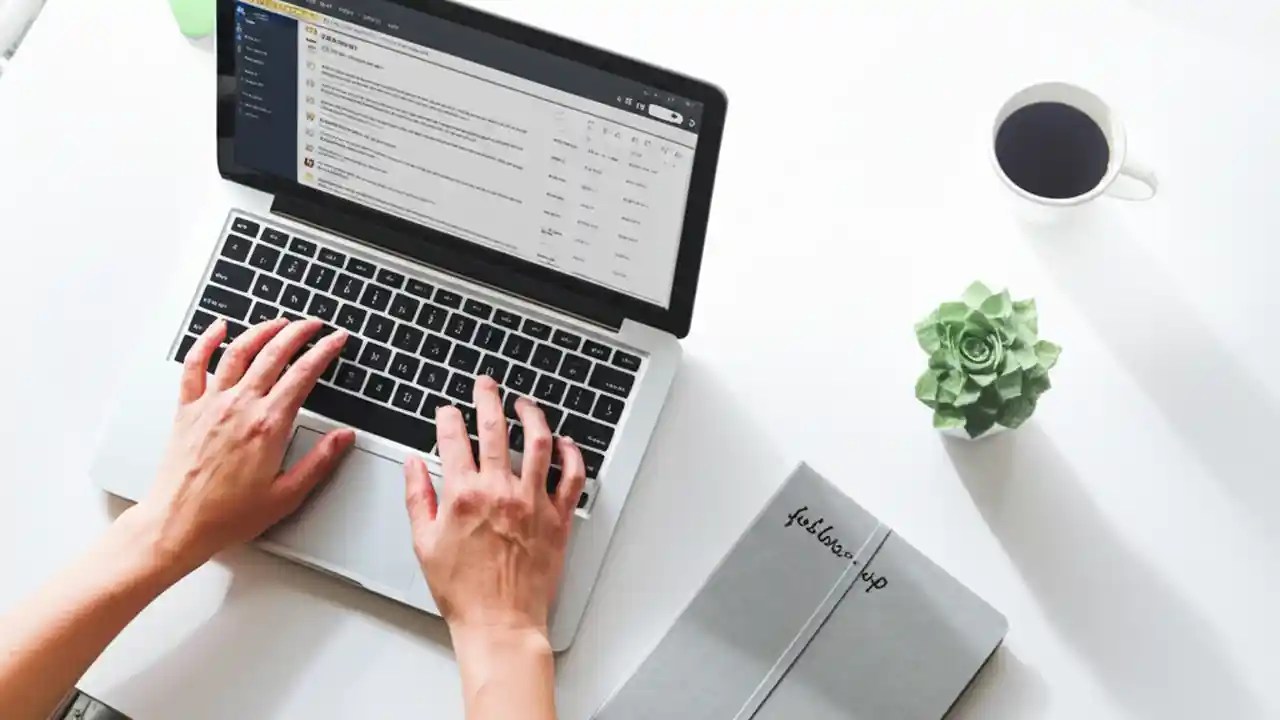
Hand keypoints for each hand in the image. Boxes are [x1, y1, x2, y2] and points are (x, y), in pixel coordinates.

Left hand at [130, 317, 355, 573]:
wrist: (177, 524)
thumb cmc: (227, 516)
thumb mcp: (287, 495)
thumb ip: (320, 461)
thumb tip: (344, 437)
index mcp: (268, 425)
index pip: (303, 374)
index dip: (324, 351)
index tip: (336, 340)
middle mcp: (239, 407)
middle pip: (273, 353)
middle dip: (298, 332)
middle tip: (314, 324)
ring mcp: (211, 405)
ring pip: (238, 352)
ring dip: (261, 331)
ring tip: (279, 322)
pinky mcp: (187, 410)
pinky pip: (194, 366)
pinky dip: (205, 342)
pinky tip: (217, 329)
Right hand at [404, 376, 586, 637]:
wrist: (500, 623)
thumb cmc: (462, 591)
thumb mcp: (424, 543)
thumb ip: (418, 498)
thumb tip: (414, 466)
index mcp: (464, 496)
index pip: (455, 440)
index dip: (449, 418)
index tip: (448, 410)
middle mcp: (500, 492)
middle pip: (496, 428)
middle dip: (488, 397)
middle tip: (486, 384)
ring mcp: (533, 502)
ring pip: (538, 441)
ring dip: (531, 414)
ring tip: (524, 403)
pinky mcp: (557, 517)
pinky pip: (571, 476)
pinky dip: (571, 454)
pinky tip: (564, 442)